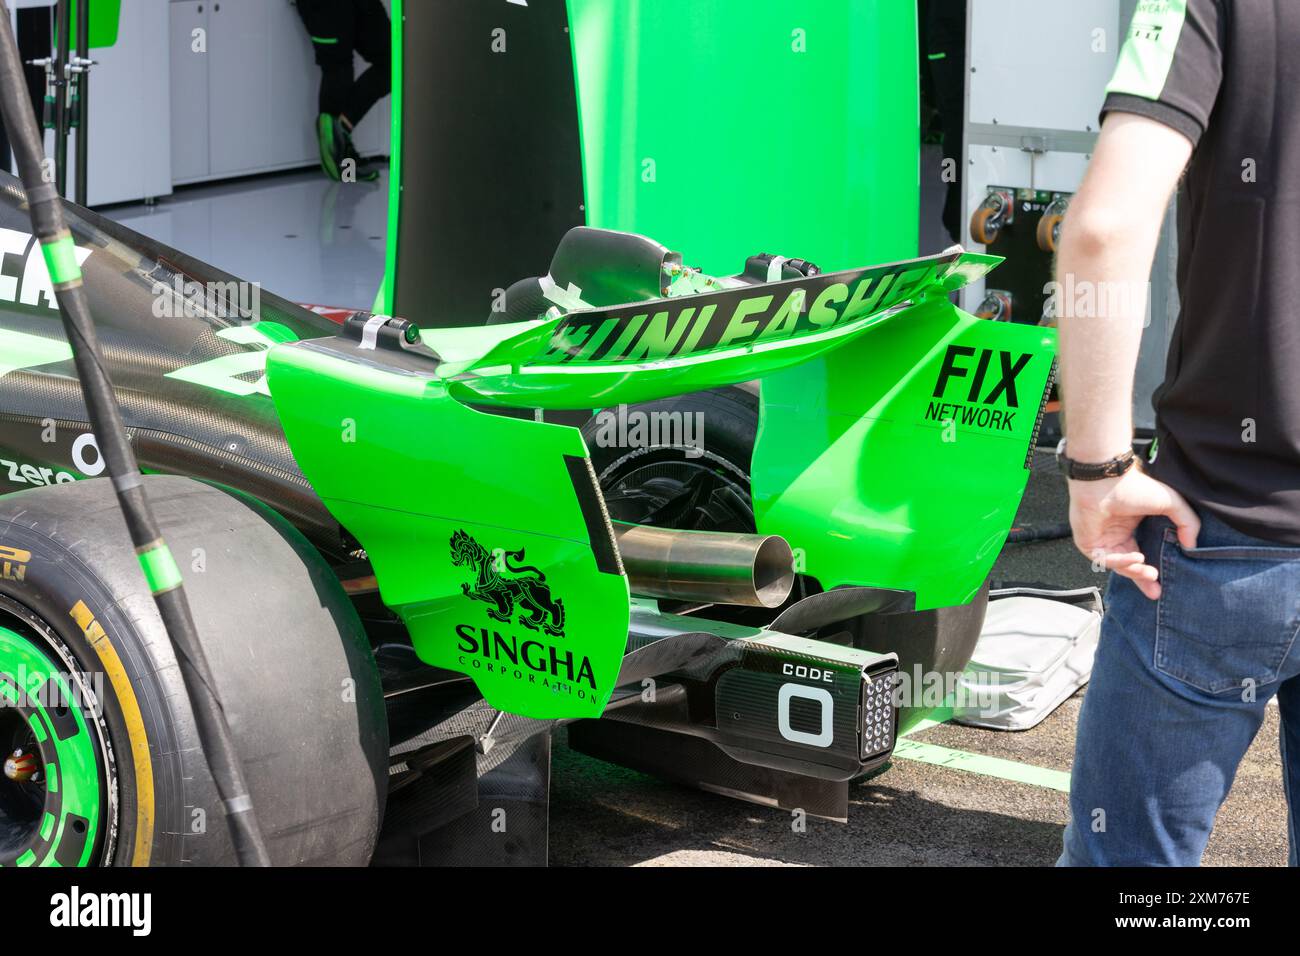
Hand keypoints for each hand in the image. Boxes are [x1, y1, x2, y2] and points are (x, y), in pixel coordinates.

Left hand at [1068, 467, 1199, 599]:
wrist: (1107, 480)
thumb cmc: (1136, 487)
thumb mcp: (1171, 504)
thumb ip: (1187, 523)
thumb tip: (1192, 547)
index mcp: (1130, 529)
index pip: (1140, 557)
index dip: (1150, 573)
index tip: (1163, 585)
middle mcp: (1115, 537)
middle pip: (1128, 568)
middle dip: (1142, 580)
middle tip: (1156, 591)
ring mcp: (1100, 541)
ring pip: (1118, 566)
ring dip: (1135, 571)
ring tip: (1149, 571)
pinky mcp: (1088, 544)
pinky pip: (1105, 561)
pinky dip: (1122, 562)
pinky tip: (1136, 557)